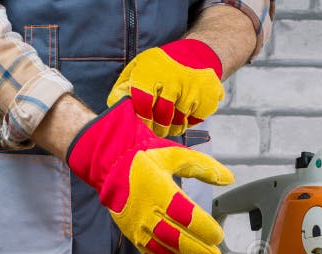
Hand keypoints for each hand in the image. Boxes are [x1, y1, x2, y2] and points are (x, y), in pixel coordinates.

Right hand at [67, 98, 233, 253]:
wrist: (109, 167)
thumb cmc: (144, 159)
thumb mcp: (175, 155)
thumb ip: (204, 167)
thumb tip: (228, 178)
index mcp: (159, 190)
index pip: (185, 215)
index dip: (203, 229)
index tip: (218, 235)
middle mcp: (147, 211)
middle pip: (177, 238)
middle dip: (199, 252)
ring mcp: (139, 226)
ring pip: (165, 250)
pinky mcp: (133, 235)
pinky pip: (153, 253)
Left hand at [106, 39, 224, 137]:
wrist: (196, 55)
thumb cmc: (160, 67)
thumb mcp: (140, 67)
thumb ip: (124, 86)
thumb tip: (114, 106)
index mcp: (153, 71)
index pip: (144, 103)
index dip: (142, 119)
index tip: (142, 125)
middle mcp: (174, 79)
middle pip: (162, 116)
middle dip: (157, 128)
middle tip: (154, 129)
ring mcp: (193, 89)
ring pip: (178, 122)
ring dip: (171, 128)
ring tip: (167, 124)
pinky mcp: (208, 98)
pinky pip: (193, 121)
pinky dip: (186, 123)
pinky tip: (183, 114)